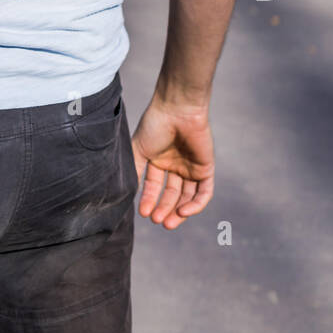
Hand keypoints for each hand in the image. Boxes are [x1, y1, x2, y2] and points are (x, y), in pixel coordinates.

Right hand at [130, 98, 214, 229]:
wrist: (177, 109)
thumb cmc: (155, 125)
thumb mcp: (138, 149)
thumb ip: (134, 171)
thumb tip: (126, 194)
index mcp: (158, 160)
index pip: (154, 187)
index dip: (149, 201)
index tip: (143, 213)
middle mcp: (175, 165)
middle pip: (171, 195)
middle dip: (164, 209)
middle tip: (156, 221)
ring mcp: (191, 168)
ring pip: (187, 197)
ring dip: (178, 212)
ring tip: (167, 223)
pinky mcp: (206, 168)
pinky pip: (203, 192)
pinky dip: (195, 205)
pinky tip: (183, 212)